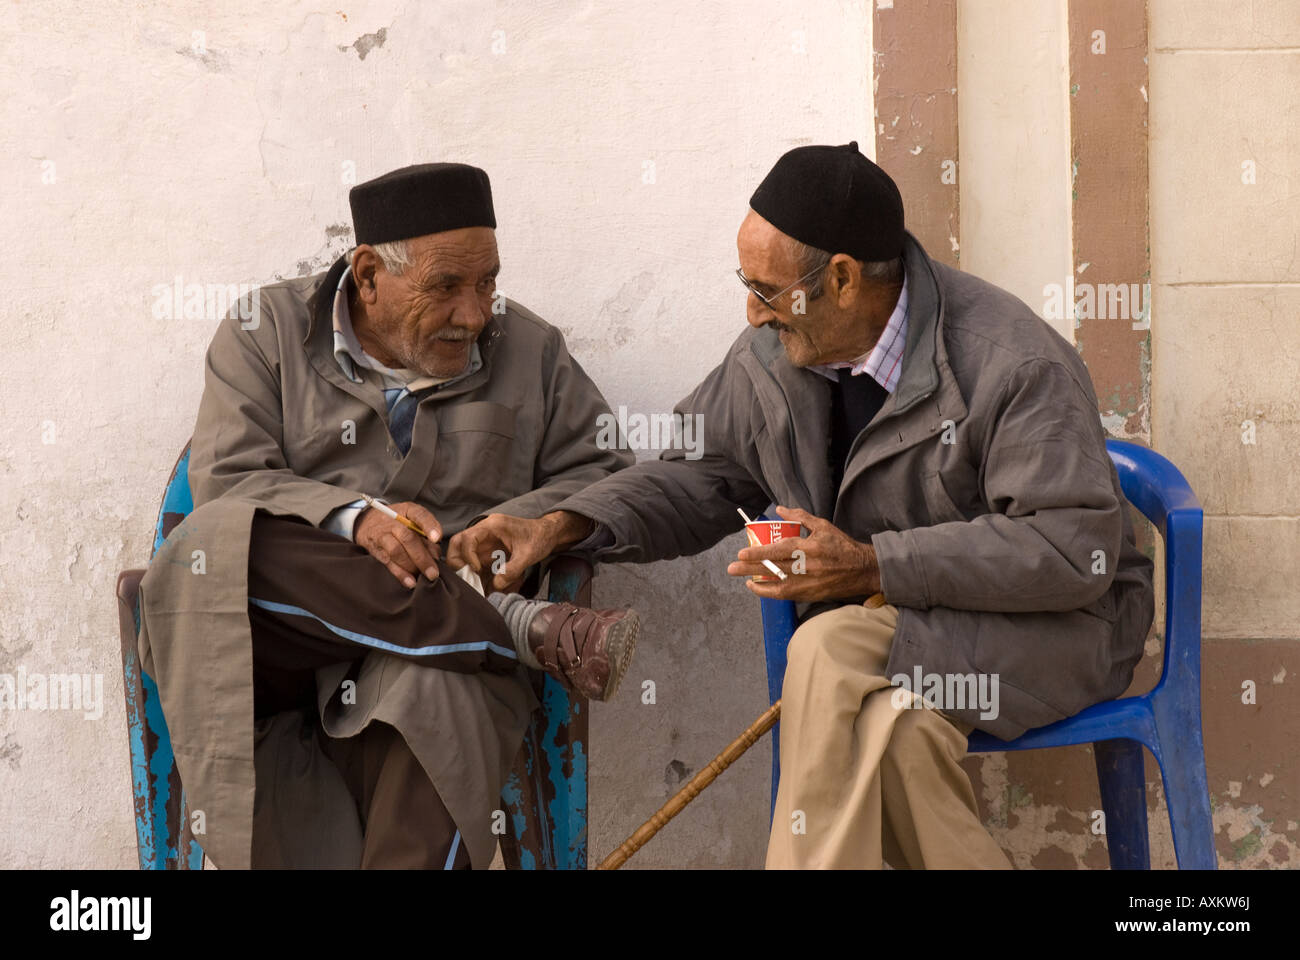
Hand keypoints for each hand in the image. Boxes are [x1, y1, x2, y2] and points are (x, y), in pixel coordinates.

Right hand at [355, 501, 442, 588]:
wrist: (368, 522)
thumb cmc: (399, 522)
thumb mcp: (414, 519)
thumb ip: (426, 534)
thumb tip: (435, 556)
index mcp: (408, 510)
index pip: (419, 515)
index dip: (428, 526)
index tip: (437, 538)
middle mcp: (393, 521)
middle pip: (407, 537)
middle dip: (422, 557)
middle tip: (433, 572)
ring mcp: (382, 535)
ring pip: (396, 551)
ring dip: (411, 566)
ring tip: (423, 577)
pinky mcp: (376, 549)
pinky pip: (387, 562)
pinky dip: (399, 573)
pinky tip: (410, 582)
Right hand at [447, 510, 592, 593]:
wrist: (549, 534)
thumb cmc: (540, 538)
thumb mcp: (529, 554)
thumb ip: (512, 570)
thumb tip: (496, 585)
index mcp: (493, 526)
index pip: (468, 538)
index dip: (467, 555)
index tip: (476, 569)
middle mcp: (485, 533)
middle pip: (458, 543)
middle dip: (457, 562)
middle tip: (466, 578)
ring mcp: (485, 543)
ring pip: (462, 554)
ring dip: (465, 570)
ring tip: (475, 585)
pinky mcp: (488, 552)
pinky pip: (475, 563)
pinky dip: (476, 575)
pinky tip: (483, 586)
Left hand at [726, 505, 880, 601]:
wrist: (862, 570)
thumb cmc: (841, 545)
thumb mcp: (823, 525)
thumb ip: (799, 517)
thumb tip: (779, 509)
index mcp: (809, 546)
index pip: (780, 550)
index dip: (760, 552)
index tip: (742, 553)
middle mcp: (807, 566)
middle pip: (774, 568)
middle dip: (750, 569)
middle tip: (732, 568)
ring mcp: (808, 582)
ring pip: (777, 584)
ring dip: (757, 582)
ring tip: (743, 579)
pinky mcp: (810, 594)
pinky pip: (785, 595)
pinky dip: (769, 592)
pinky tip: (758, 587)